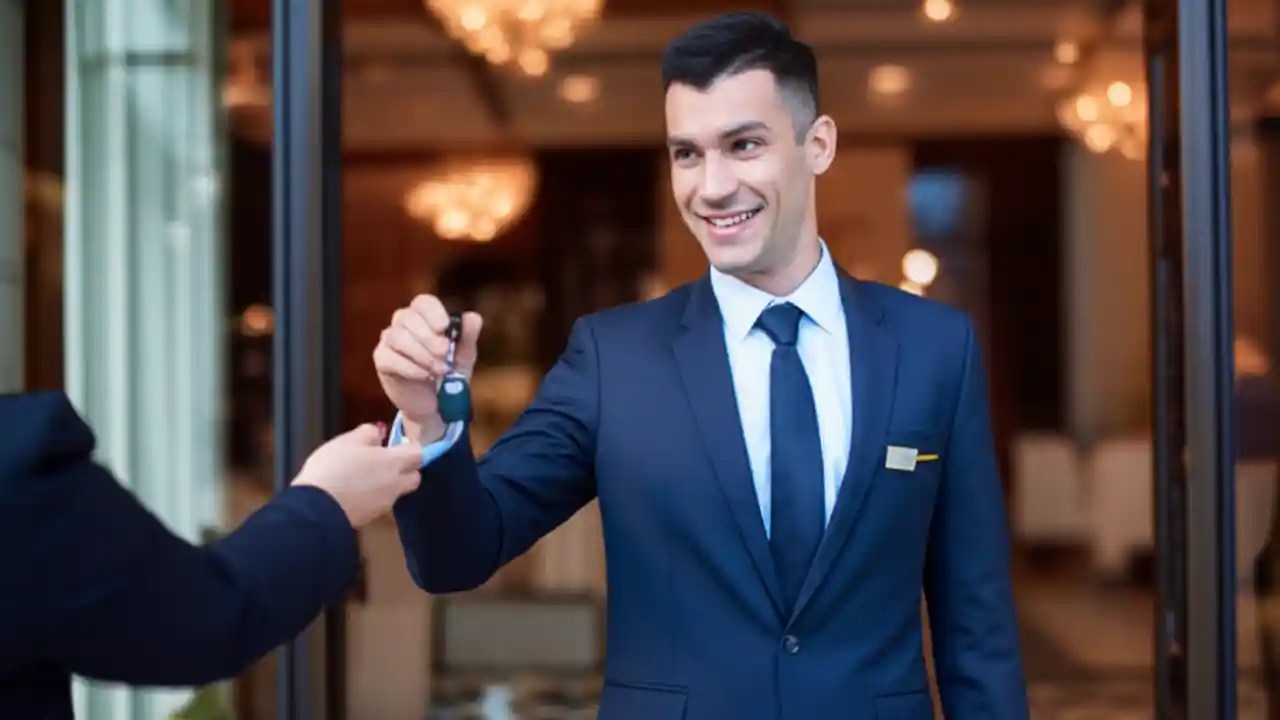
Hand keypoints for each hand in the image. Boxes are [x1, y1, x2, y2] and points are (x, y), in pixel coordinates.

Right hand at [292, 423, 423, 528]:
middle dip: (407, 470)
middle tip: (388, 462)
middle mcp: (395, 484)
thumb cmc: (333, 467)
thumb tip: (381, 432)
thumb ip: (368, 433)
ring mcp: (385, 504)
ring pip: (397, 492)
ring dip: (390, 484)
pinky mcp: (371, 518)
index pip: (419, 454)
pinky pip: (380, 504)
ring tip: (368, 477)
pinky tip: (357, 492)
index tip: (401, 444)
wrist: (316, 507)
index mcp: (394, 462)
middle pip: (415, 477)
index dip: (413, 448)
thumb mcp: (347, 441)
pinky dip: (374, 497)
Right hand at [372, 294, 482, 441]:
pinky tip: (424, 375)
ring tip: (439, 370)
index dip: (433, 312)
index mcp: (425, 316)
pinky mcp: (382, 359)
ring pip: (397, 336)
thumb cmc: (450, 373)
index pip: (423, 302)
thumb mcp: (464, 357)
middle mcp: (403, 323)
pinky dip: (409, 367)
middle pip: (408, 318)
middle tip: (445, 355)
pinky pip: (389, 357)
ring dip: (421, 354)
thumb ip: (468, 337)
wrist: (436, 404)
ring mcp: (389, 340)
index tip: (444, 327)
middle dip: (429, 338)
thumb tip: (473, 318)